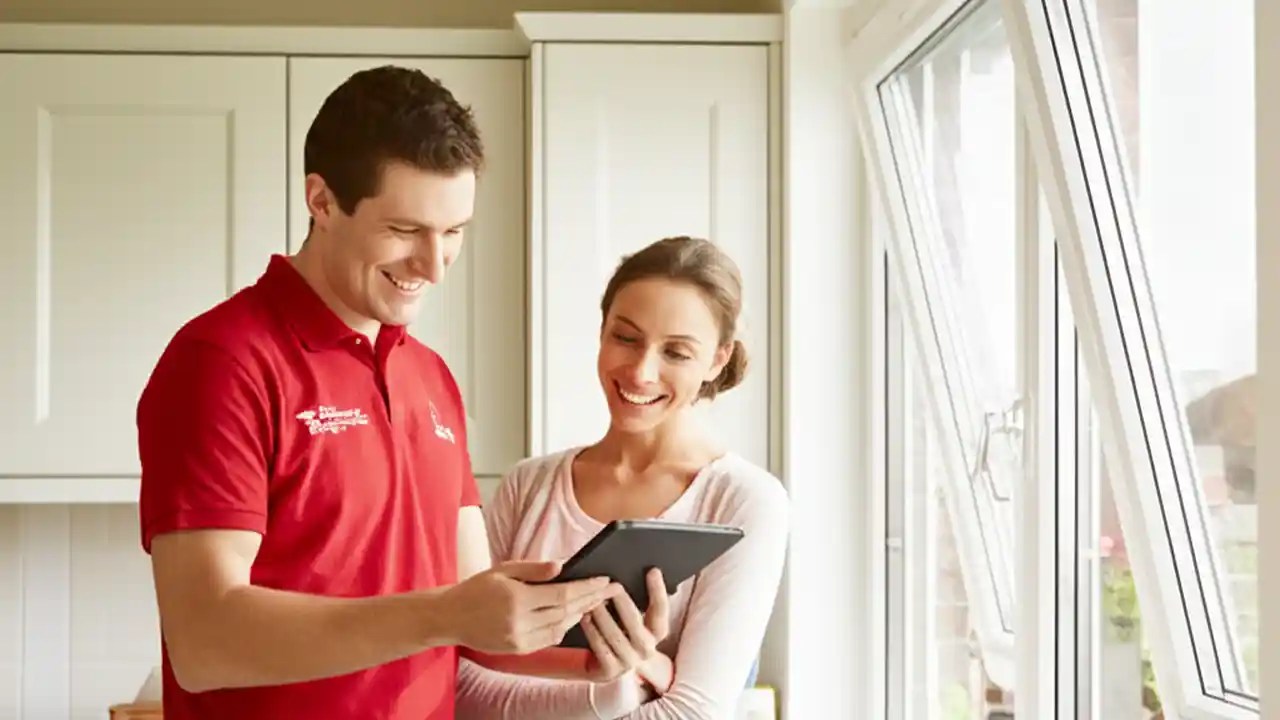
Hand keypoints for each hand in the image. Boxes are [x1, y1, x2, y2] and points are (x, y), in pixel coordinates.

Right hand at [439, 560, 620, 654]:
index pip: (562, 594)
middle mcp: (520, 622)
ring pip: (560, 627)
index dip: (587, 587)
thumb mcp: (504, 570)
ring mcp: (519, 639)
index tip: (604, 580)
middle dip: (591, 599)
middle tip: (610, 590)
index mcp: (517, 599)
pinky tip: (573, 616)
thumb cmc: (477, 588)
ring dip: (580, 613)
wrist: (450, 617)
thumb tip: (563, 566)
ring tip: (595, 600)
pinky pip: (549, 639)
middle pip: (566, 611)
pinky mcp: (518, 650)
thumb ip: (534, 569)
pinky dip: (563, 627)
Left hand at [580, 568, 671, 689]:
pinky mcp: (611, 671)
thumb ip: (632, 599)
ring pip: (616, 637)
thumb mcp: (631, 618)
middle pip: (637, 624)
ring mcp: (629, 662)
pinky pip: (601, 649)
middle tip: (614, 587)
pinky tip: (584, 617)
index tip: (653, 571)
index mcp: (655, 633)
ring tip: (594, 601)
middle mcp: (646, 650)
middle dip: (625, 604)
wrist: (607, 666)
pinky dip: (592, 632)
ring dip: (604, 617)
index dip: (658, 591)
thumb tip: (632, 572)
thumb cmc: (620, 632)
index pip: (661, 611)